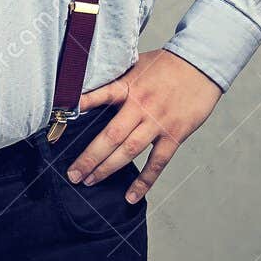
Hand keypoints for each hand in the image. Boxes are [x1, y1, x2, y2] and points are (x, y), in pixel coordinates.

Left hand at [65, 48, 223, 203]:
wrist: (201, 64)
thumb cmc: (167, 64)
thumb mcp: (137, 64)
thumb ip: (118, 80)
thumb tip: (91, 88)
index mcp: (129, 86)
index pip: (100, 96)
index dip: (81, 106)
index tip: (59, 119)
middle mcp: (141, 106)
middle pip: (111, 136)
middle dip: (89, 157)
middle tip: (73, 174)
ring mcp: (158, 122)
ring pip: (129, 151)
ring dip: (108, 168)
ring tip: (90, 181)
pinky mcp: (174, 134)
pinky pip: (157, 162)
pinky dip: (144, 181)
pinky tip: (131, 196)